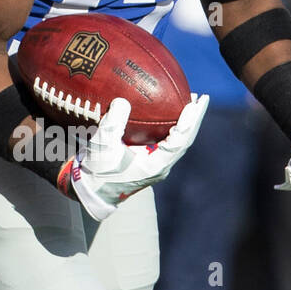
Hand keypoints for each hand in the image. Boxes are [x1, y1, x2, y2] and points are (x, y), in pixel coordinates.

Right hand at [64, 93, 208, 221]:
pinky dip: (169, 127)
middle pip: (185, 140)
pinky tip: (165, 113)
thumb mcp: (102, 146)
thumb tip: (122, 101)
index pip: (181, 140)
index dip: (190, 120)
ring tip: (188, 103)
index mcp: (155, 165)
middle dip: (193, 119)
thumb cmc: (97, 172)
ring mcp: (155, 165)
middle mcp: (160, 166)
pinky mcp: (147, 162)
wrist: (90, 191)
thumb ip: (113, 123)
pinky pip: (165, 142)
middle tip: (200, 97)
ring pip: (177, 142)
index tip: (196, 102)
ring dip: (184, 123)